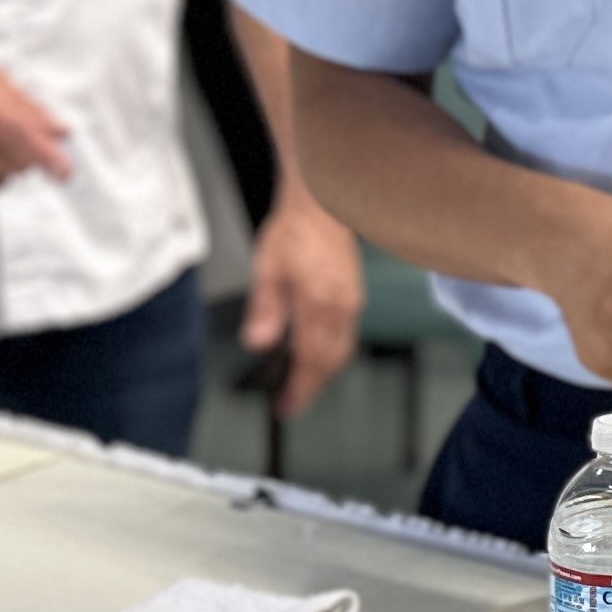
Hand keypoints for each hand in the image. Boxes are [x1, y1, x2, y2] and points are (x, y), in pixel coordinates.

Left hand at [240, 196, 363, 418]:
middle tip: (290, 403)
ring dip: (322, 374)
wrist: (322, 204)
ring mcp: (351, 303)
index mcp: (320, 304)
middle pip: (330, 363)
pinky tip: (315, 353)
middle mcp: (342, 308)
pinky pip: (345, 337)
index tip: (285, 407)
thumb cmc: (296, 229)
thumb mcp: (269, 268)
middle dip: (311, 388)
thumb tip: (258, 342)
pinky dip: (330, 355)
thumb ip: (265, 308)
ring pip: (341, 353)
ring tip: (300, 384)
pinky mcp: (353, 297)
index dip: (299, 390)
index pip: (311, 361)